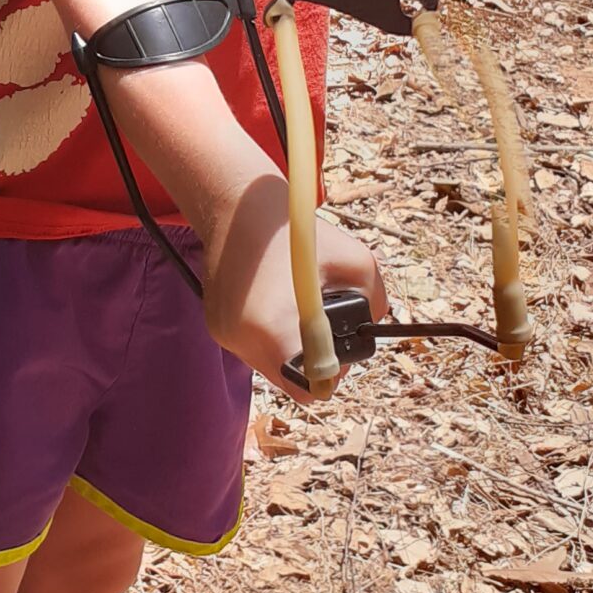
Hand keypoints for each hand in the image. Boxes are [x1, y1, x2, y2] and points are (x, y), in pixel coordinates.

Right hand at [196, 178, 388, 401]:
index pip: (309, 386)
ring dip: (289, 344)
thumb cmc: (297, 232)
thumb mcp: (357, 263)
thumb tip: (370, 331)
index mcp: (274, 329)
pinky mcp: (216, 326)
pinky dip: (269, 332)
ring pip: (270, 364)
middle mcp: (242, 340)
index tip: (336, 346)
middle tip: (321, 324)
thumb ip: (375, 304)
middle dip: (311, 359)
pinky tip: (271, 298)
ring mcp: (225, 336)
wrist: (237, 206)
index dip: (330, 372)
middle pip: (290, 379)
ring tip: (293, 303)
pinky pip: (252, 346)